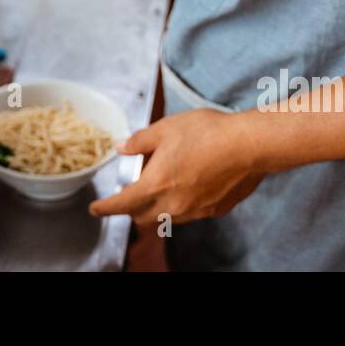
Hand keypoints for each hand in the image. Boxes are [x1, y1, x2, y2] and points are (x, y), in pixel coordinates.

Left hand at [88, 109, 265, 226]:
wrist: (249, 145)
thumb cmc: (206, 133)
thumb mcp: (165, 128)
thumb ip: (139, 141)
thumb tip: (122, 147)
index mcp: (156, 184)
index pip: (122, 204)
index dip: (105, 207)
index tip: (95, 208)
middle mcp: (174, 204)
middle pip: (142, 217)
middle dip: (132, 207)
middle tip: (133, 188)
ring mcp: (195, 211)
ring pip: (166, 217)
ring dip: (158, 206)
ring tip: (165, 180)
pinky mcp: (214, 211)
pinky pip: (190, 213)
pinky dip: (182, 203)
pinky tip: (191, 182)